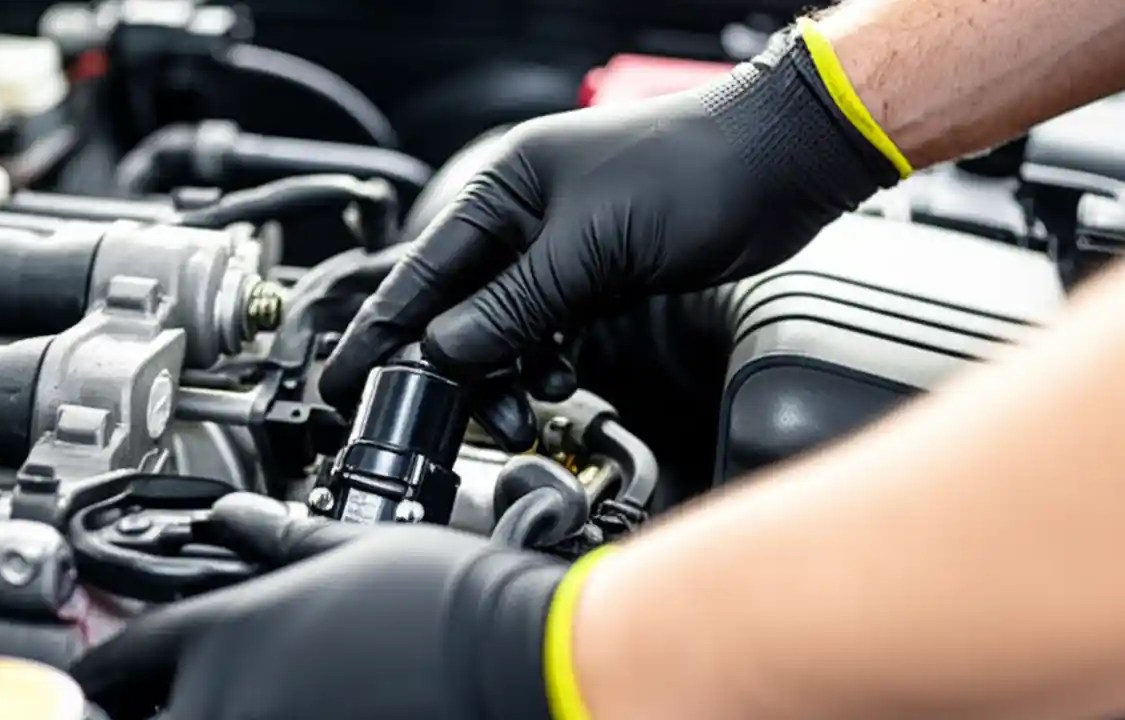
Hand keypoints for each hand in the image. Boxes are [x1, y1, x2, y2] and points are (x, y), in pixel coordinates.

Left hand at [71, 494, 595, 719]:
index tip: (101, 674)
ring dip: (198, 717)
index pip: (118, 662)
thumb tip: (240, 518)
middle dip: (133, 709)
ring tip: (235, 701)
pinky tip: (289, 712)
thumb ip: (280, 540)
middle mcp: (230, 699)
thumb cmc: (445, 601)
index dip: (101, 669)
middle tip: (146, 696)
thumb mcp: (352, 549)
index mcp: (229, 634)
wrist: (514, 655)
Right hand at [320, 25, 902, 439]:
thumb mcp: (588, 247)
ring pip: (505, 326)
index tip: (345, 374)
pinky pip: (549, 328)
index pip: (423, 271)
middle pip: (460, 306)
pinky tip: (555, 380)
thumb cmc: (689, 171)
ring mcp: (561, 248)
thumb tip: (446, 348)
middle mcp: (523, 218)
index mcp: (503, 191)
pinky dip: (545, 359)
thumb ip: (514, 305)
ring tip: (520, 406)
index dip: (383, 329)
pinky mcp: (599, 274)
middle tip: (447, 414)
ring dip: (506, 371)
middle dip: (453, 366)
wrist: (780, 165)